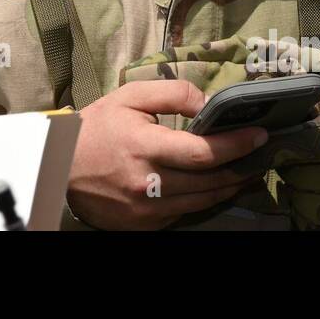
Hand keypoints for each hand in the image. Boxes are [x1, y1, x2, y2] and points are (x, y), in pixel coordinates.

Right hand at [66, 80, 268, 230]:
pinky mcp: (144, 225)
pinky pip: (183, 214)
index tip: (259, 135)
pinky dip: (203, 201)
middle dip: (241, 168)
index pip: (202, 152)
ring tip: (246, 173)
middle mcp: (148, 183)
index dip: (236, 145)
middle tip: (261, 155)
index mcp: (144, 146)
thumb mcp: (128, 97)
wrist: (58, 168)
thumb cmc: (96, 128)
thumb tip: (207, 104)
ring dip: (229, 187)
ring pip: (202, 202)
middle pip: (209, 181)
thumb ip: (171, 93)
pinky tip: (214, 188)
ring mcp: (146, 209)